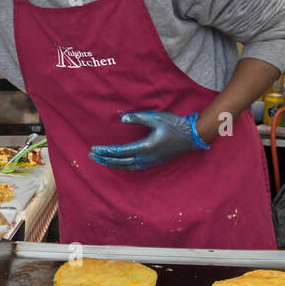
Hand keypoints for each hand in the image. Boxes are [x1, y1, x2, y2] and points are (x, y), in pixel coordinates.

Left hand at [88, 110, 208, 170]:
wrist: (192, 136)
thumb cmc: (175, 125)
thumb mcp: (156, 118)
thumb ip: (138, 118)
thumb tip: (121, 118)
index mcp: (145, 147)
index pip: (120, 151)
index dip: (106, 151)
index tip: (94, 148)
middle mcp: (146, 158)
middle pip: (120, 162)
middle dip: (105, 159)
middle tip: (91, 155)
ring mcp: (151, 162)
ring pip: (127, 167)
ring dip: (112, 164)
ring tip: (100, 160)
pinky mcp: (154, 162)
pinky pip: (134, 167)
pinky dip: (123, 166)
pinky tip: (117, 164)